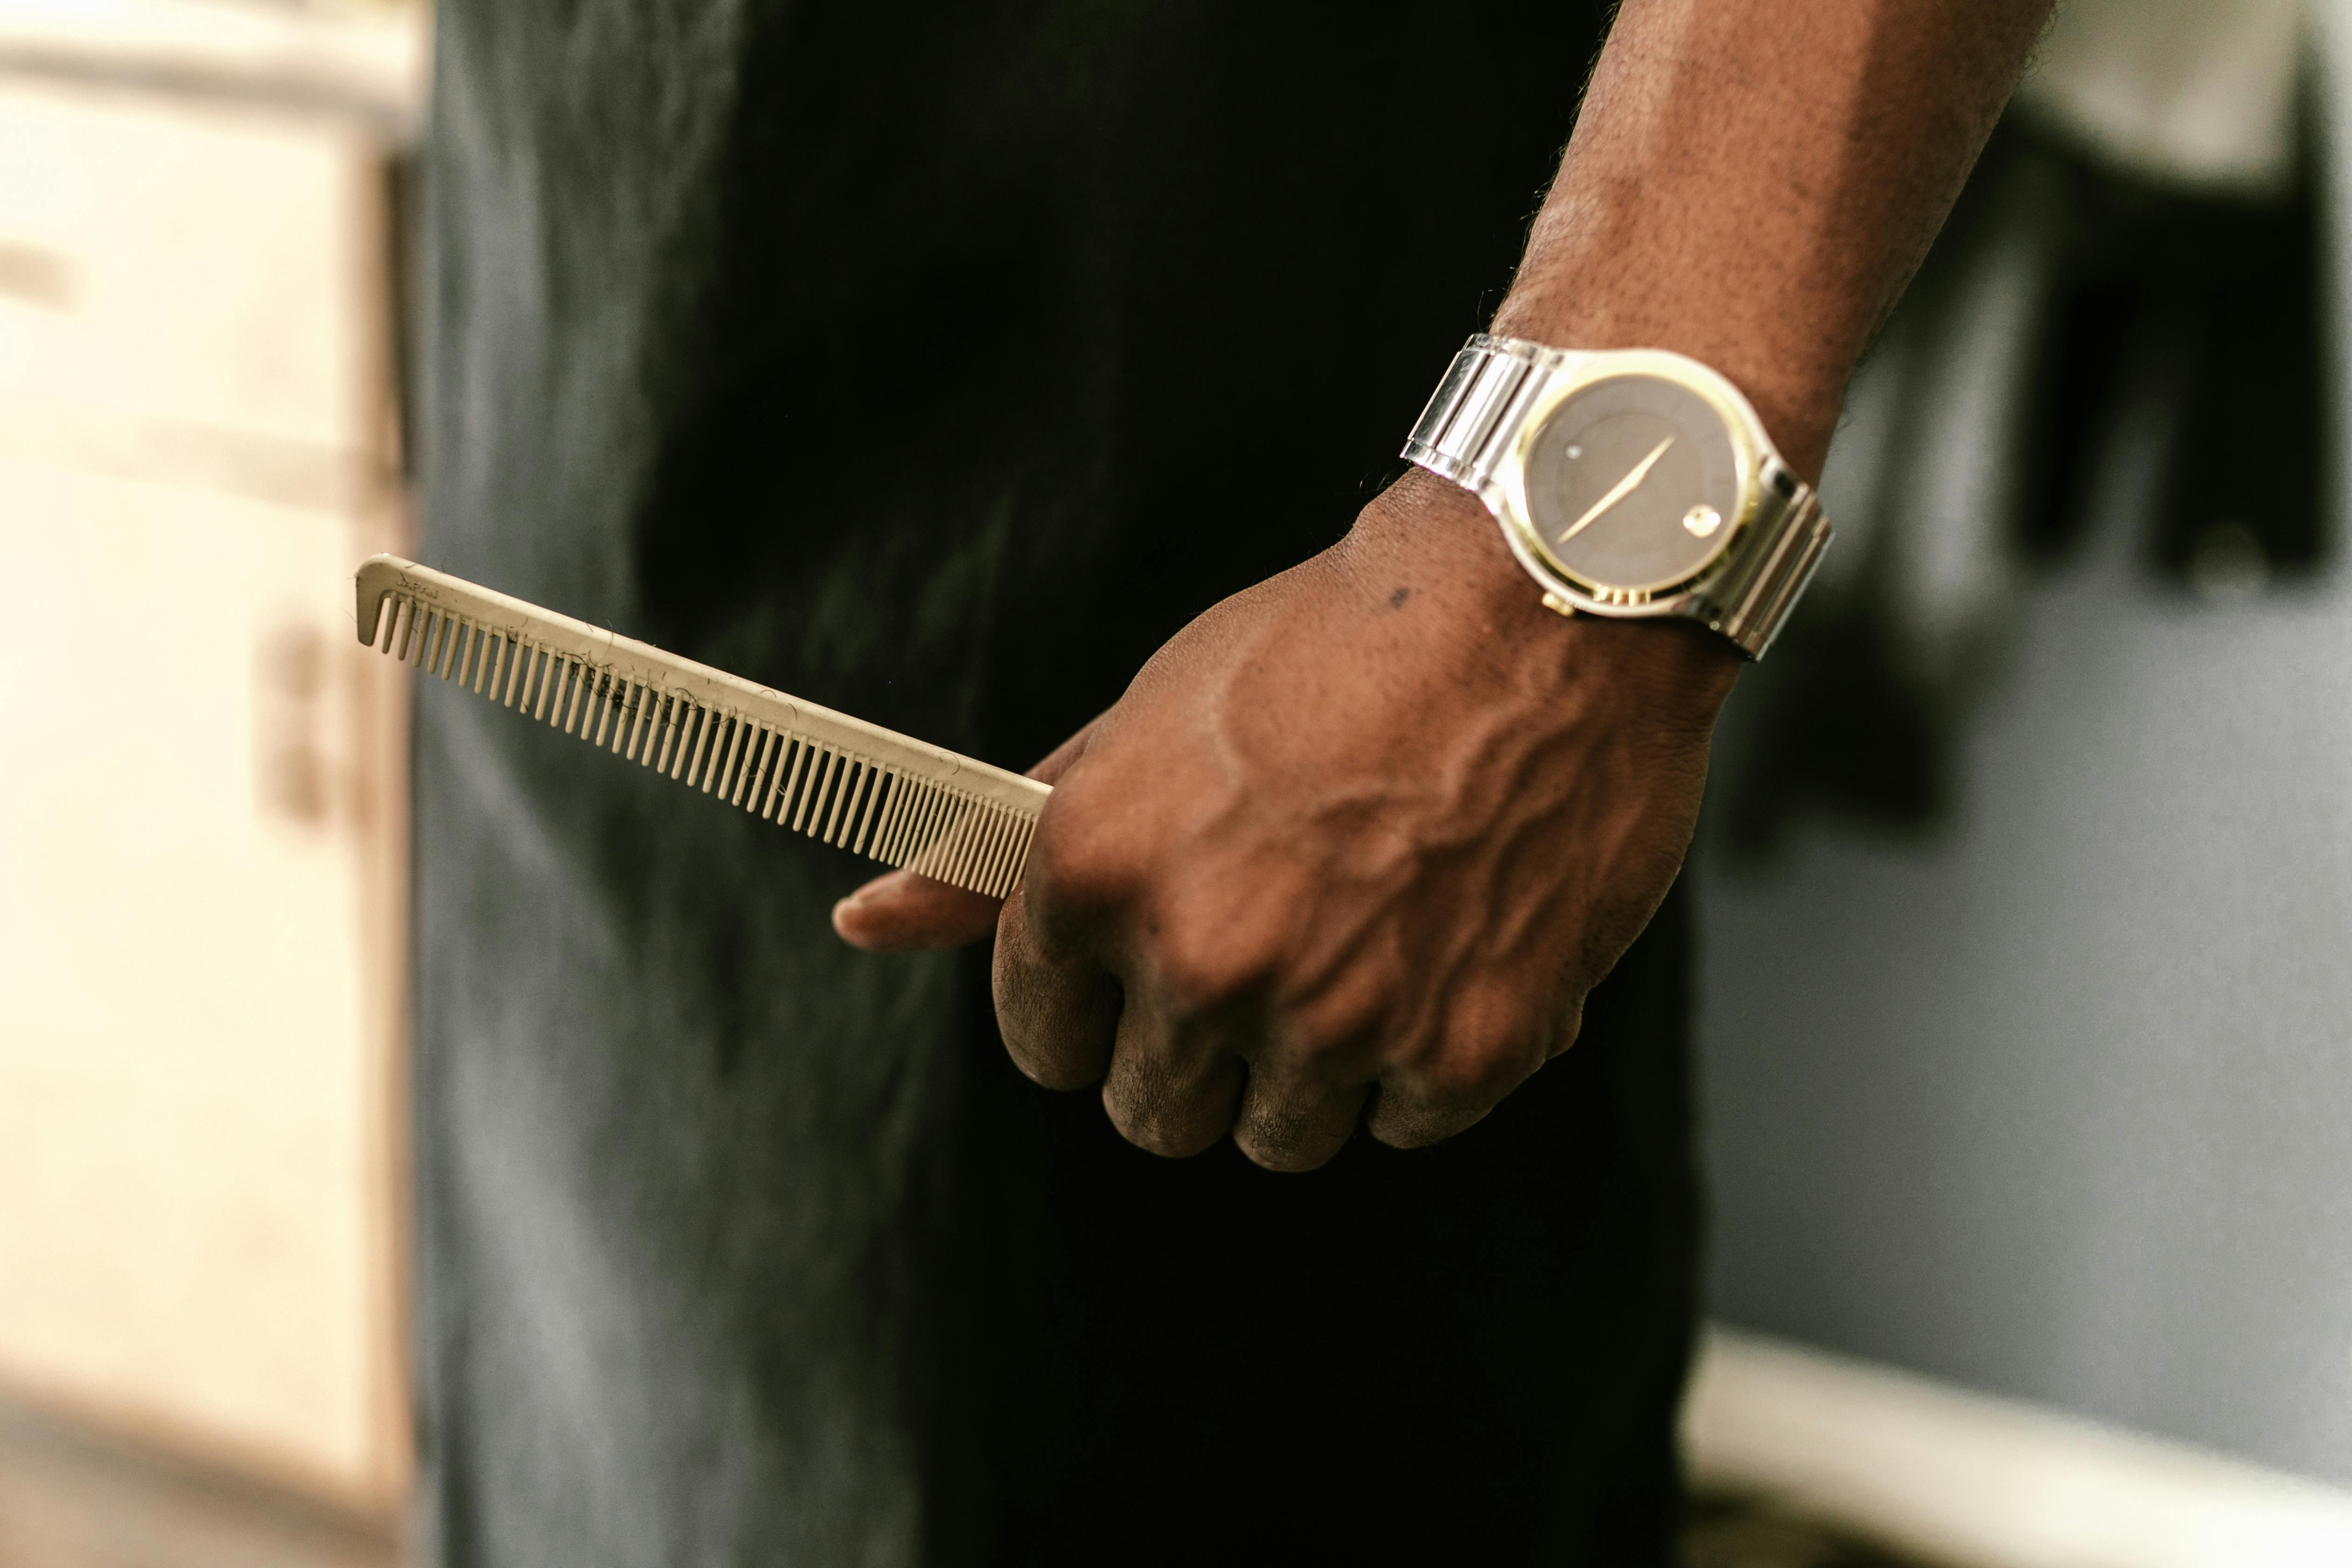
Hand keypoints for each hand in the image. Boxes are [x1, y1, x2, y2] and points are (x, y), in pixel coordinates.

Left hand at [834, 470, 1740, 1169]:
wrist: (1541, 601)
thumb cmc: (1329, 647)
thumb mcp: (1138, 728)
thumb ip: (999, 851)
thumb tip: (863, 922)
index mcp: (1099, 874)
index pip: (1043, 1040)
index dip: (1093, 1005)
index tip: (1144, 967)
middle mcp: (1203, 956)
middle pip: (1153, 1114)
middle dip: (1200, 1048)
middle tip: (1273, 942)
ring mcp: (1336, 1017)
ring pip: (1280, 1134)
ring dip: (1315, 1063)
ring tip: (1369, 932)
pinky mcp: (1462, 1051)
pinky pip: (1405, 1121)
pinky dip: (1429, 1054)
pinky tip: (1451, 941)